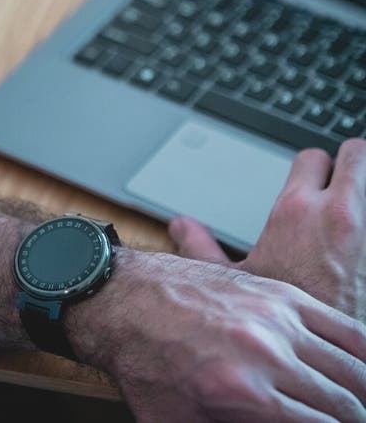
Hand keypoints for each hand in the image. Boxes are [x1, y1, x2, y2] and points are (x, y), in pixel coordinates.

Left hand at [67, 249, 365, 421]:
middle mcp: (266, 353)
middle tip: (348, 422)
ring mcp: (275, 317)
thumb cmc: (146, 366)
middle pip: (342, 402)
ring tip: (356, 404)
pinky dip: (359, 350)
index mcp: (244, 395)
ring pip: (349, 365)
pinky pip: (337, 324)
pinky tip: (362, 367)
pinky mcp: (275, 292)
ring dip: (359, 391)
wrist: (123, 301)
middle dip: (351, 418)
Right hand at [168, 138, 365, 322]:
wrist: (313, 371)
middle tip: (349, 181)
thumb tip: (179, 225)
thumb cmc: (268, 329)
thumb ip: (202, 246)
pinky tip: (364, 257)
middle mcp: (338, 215)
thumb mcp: (229, 284)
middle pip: (358, 154)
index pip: (315, 157)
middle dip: (354, 164)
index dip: (314, 167)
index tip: (315, 180)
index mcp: (295, 211)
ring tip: (355, 225)